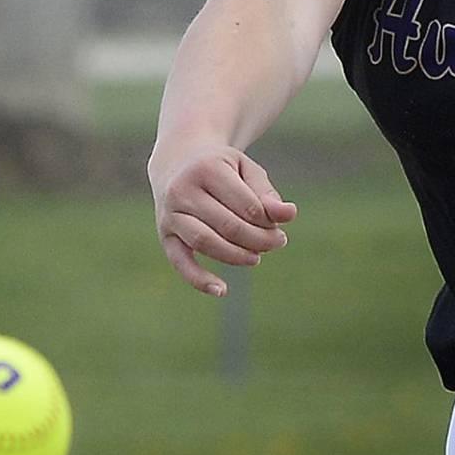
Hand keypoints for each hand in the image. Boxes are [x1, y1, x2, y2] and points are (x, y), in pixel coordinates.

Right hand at [148, 145, 296, 296]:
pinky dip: (199, 279)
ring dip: (237, 256)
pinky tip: (221, 291)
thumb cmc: (220, 168)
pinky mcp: (165, 235)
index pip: (246, 205)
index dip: (267, 221)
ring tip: (256, 257)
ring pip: (206, 243)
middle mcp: (182, 190)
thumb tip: (290, 214)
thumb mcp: (245, 170)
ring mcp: (170, 214)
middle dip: (258, 240)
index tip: (278, 225)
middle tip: (277, 242)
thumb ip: (266, 193)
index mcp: (207, 169)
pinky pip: (180, 262)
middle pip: (228, 226)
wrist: (177, 164)